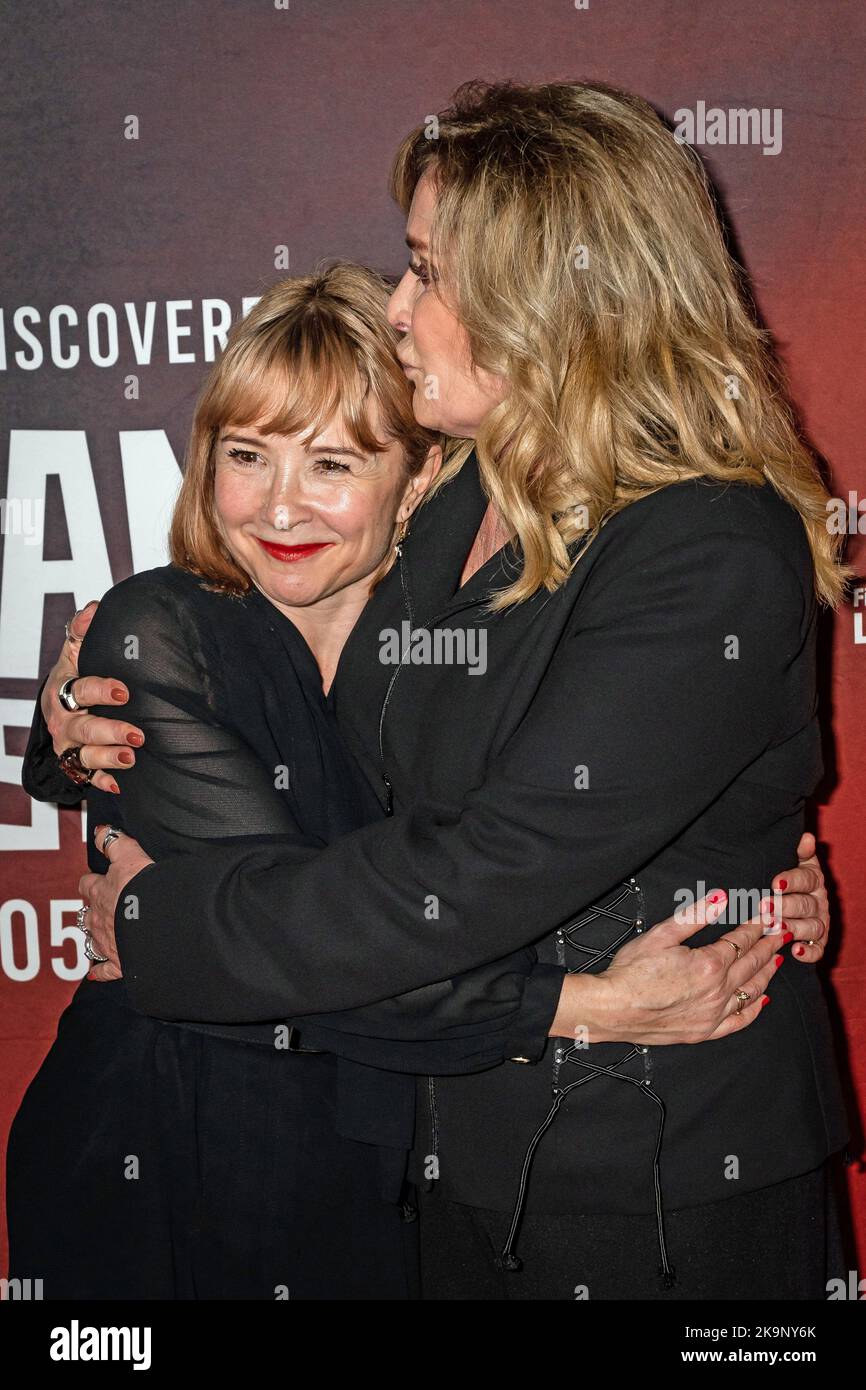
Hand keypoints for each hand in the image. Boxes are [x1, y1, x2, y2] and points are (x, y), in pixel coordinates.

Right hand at [43, 601, 143, 793]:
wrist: (56, 708)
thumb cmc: (73, 676)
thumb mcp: (74, 653)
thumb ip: (82, 631)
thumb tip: (94, 608)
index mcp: (64, 690)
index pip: (81, 690)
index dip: (101, 691)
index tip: (124, 692)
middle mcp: (65, 720)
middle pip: (84, 728)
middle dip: (110, 731)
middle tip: (136, 735)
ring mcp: (69, 745)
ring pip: (86, 755)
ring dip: (109, 758)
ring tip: (132, 757)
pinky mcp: (77, 763)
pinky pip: (88, 776)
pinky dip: (102, 781)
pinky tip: (119, 784)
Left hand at [78, 823, 153, 979]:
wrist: (162, 925)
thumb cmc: (149, 889)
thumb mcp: (132, 855)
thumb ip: (116, 841)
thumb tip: (101, 830)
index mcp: (103, 890)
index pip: (88, 882)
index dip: (93, 879)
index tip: (100, 874)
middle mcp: (99, 917)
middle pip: (87, 910)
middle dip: (93, 906)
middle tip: (105, 902)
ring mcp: (107, 941)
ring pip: (91, 938)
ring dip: (95, 934)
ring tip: (103, 931)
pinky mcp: (119, 962)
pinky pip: (104, 969)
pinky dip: (99, 970)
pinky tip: (95, 972)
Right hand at [553, 889, 785, 1045]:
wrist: (613, 1009)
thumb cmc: (631, 971)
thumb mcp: (661, 934)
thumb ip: (695, 915)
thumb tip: (721, 897)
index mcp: (709, 964)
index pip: (741, 940)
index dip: (756, 924)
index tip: (768, 913)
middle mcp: (718, 991)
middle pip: (753, 964)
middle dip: (769, 944)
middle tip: (782, 930)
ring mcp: (713, 1014)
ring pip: (752, 991)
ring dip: (767, 972)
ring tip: (777, 958)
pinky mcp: (705, 1031)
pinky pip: (739, 1021)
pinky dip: (754, 1009)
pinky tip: (762, 999)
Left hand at [770, 831, 828, 963]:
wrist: (786, 907)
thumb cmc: (783, 882)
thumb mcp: (790, 863)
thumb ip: (798, 852)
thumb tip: (806, 837)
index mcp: (812, 879)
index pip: (806, 878)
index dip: (792, 880)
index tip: (775, 882)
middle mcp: (818, 901)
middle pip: (806, 904)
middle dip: (786, 906)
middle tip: (766, 907)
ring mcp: (820, 922)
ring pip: (812, 926)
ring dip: (794, 928)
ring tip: (777, 928)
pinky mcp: (818, 942)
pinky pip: (818, 949)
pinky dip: (809, 952)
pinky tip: (795, 951)